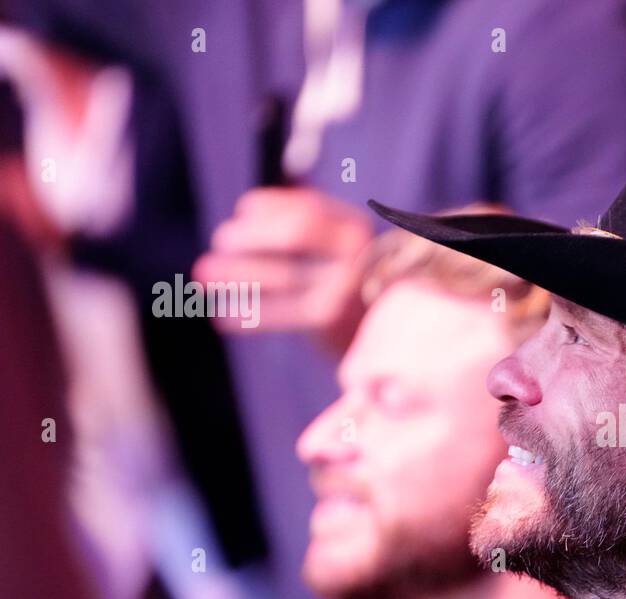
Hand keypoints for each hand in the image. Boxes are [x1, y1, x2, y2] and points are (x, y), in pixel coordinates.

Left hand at [193, 188, 372, 351]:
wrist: (389, 335)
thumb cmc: (355, 286)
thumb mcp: (341, 247)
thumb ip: (308, 223)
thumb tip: (251, 205)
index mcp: (355, 227)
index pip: (306, 207)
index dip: (269, 206)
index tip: (242, 211)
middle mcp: (357, 253)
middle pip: (295, 233)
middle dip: (252, 235)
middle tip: (220, 240)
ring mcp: (346, 286)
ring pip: (283, 275)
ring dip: (237, 274)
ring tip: (204, 275)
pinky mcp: (332, 319)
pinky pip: (282, 314)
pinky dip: (250, 315)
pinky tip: (224, 318)